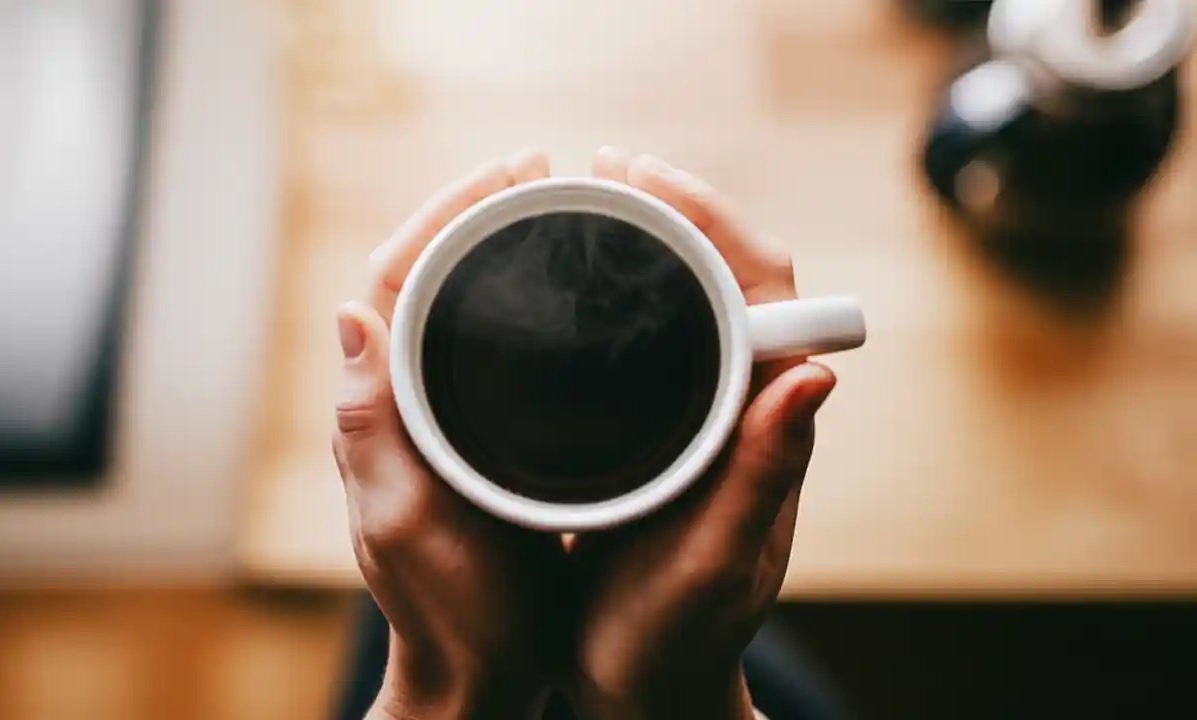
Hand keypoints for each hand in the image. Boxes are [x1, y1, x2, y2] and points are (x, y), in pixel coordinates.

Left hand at [333, 149, 564, 719]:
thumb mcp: (406, 518)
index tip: (507, 174)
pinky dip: (515, 304)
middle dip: (473, 216)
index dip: (442, 215)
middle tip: (540, 174)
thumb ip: (375, 425)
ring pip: (454, 307)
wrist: (480, 669)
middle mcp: (398, 400)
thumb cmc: (449, 608)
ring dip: (495, 251)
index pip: (391, 279)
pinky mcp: (470, 434)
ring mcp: (435, 415)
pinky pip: (481, 347)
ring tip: (553, 210)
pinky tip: (562, 295)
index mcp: (378, 408)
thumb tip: (349, 314)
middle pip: (423, 278)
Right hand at [568, 148, 836, 719]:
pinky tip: (567, 279)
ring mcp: (696, 414)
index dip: (717, 219)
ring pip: (685, 300)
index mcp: (766, 424)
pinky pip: (646, 339)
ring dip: (643, 242)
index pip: (767, 288)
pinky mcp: (655, 430)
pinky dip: (613, 294)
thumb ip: (764, 475)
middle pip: (726, 275)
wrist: (642, 679)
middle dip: (676, 210)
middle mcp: (739, 405)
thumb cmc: (682, 632)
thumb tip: (818, 374)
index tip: (647, 177)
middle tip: (606, 169)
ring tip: (584, 201)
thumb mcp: (719, 562)